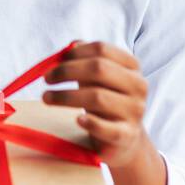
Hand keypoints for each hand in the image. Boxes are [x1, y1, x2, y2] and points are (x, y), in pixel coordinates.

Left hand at [42, 40, 152, 169]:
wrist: (124, 137)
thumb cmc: (106, 100)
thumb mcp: (98, 78)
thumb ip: (85, 59)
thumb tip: (70, 47)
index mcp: (131, 66)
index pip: (101, 50)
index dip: (74, 54)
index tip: (53, 63)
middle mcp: (137, 85)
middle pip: (99, 69)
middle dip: (67, 72)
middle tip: (46, 79)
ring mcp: (135, 110)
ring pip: (98, 97)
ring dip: (66, 97)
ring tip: (47, 98)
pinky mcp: (127, 134)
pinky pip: (107, 128)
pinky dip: (91, 123)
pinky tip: (77, 119)